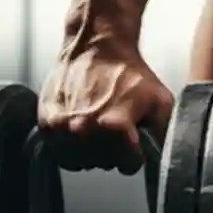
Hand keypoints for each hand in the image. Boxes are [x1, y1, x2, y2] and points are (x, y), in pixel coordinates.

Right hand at [38, 40, 173, 174]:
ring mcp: (63, 127)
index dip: (135, 156)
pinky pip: (58, 152)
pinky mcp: (47, 122)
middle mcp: (86, 130)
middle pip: (104, 164)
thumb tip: (165, 156)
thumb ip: (164, 132)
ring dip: (90, 152)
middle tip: (115, 133)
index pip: (128, 166)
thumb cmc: (128, 71)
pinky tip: (81, 129)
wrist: (96, 47)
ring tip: (97, 130)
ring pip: (80, 162)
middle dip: (113, 153)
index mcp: (115, 127)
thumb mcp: (160, 100)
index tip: (133, 145)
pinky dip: (70, 146)